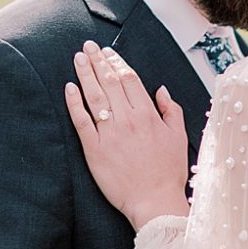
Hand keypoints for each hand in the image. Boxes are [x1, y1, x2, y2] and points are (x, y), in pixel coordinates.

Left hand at [64, 41, 188, 228]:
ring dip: (85, 74)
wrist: (154, 201)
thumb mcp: (178, 137)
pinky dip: (74, 103)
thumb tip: (161, 90)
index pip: (129, 79)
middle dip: (98, 61)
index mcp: (148, 115)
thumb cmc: (167, 173)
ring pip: (95, 97)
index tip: (107, 52)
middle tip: (87, 46)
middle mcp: (128, 120)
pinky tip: (69, 88)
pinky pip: (82, 121)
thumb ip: (170, 110)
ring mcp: (110, 134)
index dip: (117, 62)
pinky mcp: (94, 150)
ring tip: (78, 58)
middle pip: (110, 82)